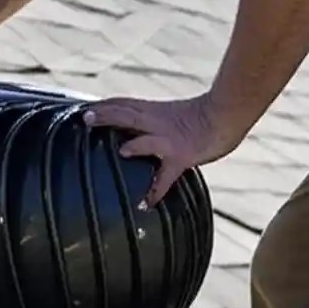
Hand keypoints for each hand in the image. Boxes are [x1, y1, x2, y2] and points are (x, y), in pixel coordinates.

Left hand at [83, 93, 244, 208]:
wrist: (225, 115)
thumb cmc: (202, 115)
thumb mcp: (171, 114)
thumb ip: (151, 120)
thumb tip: (134, 129)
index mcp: (153, 111)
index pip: (124, 103)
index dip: (104, 105)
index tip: (84, 109)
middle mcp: (157, 123)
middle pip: (127, 114)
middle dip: (106, 115)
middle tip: (85, 118)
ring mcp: (168, 140)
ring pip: (146, 138)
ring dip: (133, 144)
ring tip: (119, 150)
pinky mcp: (180, 158)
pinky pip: (165, 177)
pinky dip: (155, 190)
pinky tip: (146, 204)